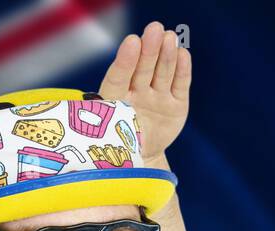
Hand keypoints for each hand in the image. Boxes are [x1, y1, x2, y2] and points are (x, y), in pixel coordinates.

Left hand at [99, 20, 190, 159]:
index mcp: (116, 98)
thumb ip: (105, 122)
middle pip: (143, 69)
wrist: (140, 158)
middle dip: (149, 50)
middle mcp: (137, 93)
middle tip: (154, 29)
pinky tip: (183, 54)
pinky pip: (179, 85)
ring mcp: (158, 97)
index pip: (119, 76)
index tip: (132, 42)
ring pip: (162, 73)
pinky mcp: (176, 104)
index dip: (125, 60)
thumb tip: (92, 119)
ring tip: (170, 37)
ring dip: (166, 56)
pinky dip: (182, 70)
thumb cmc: (117, 143)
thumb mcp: (108, 137)